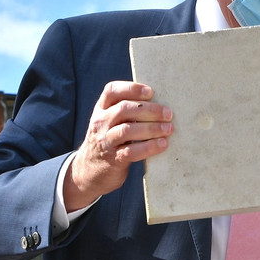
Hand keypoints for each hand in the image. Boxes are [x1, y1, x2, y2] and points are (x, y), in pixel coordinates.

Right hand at [65, 81, 172, 210]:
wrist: (90, 170)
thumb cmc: (110, 141)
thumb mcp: (111, 122)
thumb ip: (127, 112)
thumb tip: (160, 105)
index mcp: (102, 109)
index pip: (112, 91)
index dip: (132, 89)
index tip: (151, 92)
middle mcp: (101, 122)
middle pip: (124, 109)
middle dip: (149, 110)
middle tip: (168, 114)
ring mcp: (105, 141)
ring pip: (127, 130)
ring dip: (152, 128)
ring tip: (169, 129)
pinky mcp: (113, 159)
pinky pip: (131, 151)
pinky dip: (149, 147)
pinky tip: (162, 144)